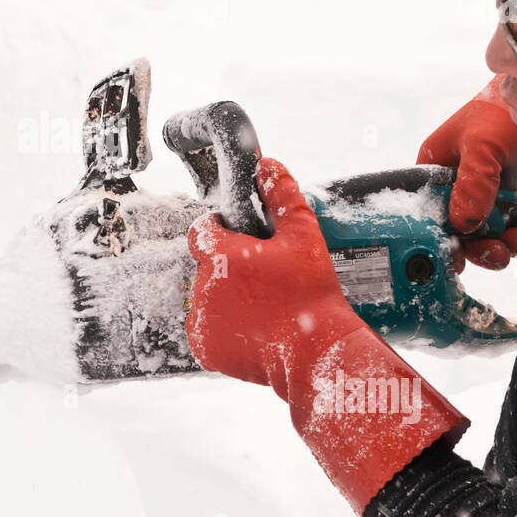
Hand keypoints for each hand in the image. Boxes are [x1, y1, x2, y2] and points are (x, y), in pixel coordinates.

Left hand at [185, 157, 358, 394]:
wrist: (314, 352)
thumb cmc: (310, 292)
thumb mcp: (304, 235)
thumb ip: (282, 195)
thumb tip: (267, 165)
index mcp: (220, 255)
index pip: (201, 231)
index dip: (219, 230)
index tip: (240, 237)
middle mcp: (203, 286)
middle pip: (207, 266)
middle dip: (229, 267)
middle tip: (262, 276)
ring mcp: (201, 319)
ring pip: (207, 297)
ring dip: (226, 297)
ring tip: (262, 304)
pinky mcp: (204, 347)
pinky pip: (207, 328)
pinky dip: (224, 327)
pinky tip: (252, 325)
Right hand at [418, 75, 516, 272]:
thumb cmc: (501, 111)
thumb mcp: (482, 145)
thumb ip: (473, 183)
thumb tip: (464, 224)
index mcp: (434, 170)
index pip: (426, 213)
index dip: (436, 238)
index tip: (453, 258)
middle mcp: (454, 185)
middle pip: (457, 230)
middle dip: (477, 247)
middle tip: (495, 254)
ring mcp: (482, 192)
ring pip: (485, 233)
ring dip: (501, 245)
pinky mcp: (508, 195)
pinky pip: (508, 226)